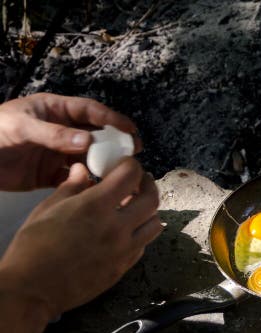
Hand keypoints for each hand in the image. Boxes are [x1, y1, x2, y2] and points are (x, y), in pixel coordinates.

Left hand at [0, 93, 140, 190]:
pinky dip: (88, 182)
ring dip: (104, 164)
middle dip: (114, 143)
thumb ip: (55, 134)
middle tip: (133, 154)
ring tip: (120, 174)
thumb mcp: (21, 126)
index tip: (130, 130)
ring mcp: (56, 153)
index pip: (90, 111)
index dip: (112, 119)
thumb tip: (90, 141)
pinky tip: (98, 188)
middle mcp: (61, 131)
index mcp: (54, 111)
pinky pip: (75, 178)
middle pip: (95, 135)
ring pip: (88, 158)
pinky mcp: (50, 175)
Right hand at [0, 158, 161, 320]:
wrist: (33, 289)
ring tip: (135, 207)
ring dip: (149, 211)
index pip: (130, 175)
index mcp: (95, 207)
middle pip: (152, 199)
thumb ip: (70, 188)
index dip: (131, 165)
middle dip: (148, 185)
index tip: (125, 165)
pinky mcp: (124, 267)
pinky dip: (141, 234)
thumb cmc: (33, 247)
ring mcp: (124, 250)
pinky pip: (143, 245)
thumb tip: (82, 171)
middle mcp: (117, 227)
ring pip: (155, 224)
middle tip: (140, 182)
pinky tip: (127, 231)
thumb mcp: (47, 210)